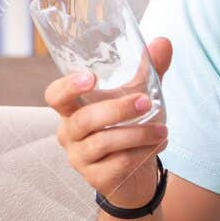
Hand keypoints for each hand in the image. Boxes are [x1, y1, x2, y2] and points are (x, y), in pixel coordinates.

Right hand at [46, 36, 171, 208]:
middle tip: (147, 102)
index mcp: (73, 109)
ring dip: (138, 134)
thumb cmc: (130, 128)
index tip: (90, 77)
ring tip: (163, 129)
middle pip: (84, 120)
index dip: (67, 87)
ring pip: (104, 143)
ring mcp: (80, 158)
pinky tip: (158, 145)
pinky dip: (142, 153)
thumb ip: (150, 71)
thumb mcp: (140, 96)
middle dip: (117, 109)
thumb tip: (163, 42)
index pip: (55, 96)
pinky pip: (118, 164)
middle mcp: (70, 133)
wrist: (135, 176)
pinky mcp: (96, 178)